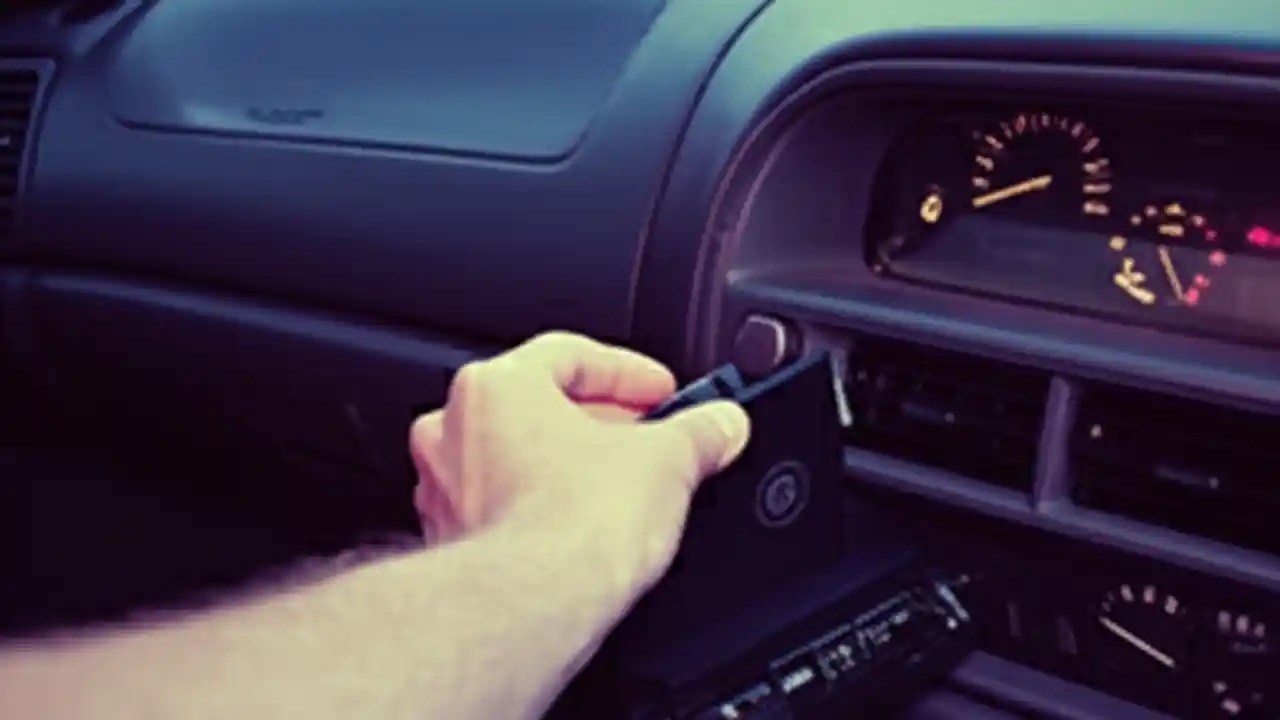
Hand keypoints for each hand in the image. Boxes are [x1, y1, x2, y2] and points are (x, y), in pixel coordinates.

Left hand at [409, 332, 750, 602]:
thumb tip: (722, 425)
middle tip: (651, 441)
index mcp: (497, 385)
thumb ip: (700, 431)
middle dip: (603, 424)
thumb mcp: (668, 459)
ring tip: (623, 491)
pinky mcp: (452, 544)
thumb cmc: (573, 524)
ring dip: (570, 469)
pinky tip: (585, 534)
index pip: (571, 354)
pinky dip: (543, 513)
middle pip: (541, 407)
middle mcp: (454, 430)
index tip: (663, 392)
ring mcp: (445, 490)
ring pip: (517, 459)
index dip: (630, 372)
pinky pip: (505, 509)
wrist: (533, 608)